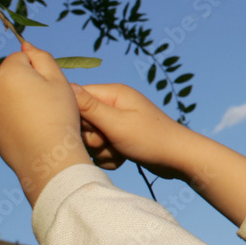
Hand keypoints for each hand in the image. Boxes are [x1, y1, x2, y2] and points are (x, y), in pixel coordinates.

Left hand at [0, 43, 91, 201]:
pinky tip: (29, 127)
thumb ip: (41, 57)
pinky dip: (14, 113)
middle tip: (47, 104)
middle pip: (12, 74)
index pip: (22, 57)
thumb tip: (24, 43)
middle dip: (27, 83)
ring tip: (38, 117)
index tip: (51, 90)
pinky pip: (3, 108)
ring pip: (7, 91)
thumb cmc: (57, 115)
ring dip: (20, 97)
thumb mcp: (58, 80)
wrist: (45, 156)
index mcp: (7, 71)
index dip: (41, 71)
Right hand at [70, 82, 188, 179]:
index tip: (90, 130)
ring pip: (91, 139)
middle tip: (109, 141)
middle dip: (92, 138)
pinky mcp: (121, 138)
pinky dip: (110, 157)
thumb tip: (66, 85)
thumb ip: (89, 107)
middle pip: (82, 121)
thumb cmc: (151, 139)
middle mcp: (114, 104)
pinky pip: (102, 150)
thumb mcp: (117, 123)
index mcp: (113, 93)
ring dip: (102, 151)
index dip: (76, 118)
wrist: (179, 159)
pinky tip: (124, 158)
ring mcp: (118, 122)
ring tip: (120, 151)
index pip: (76, 98)